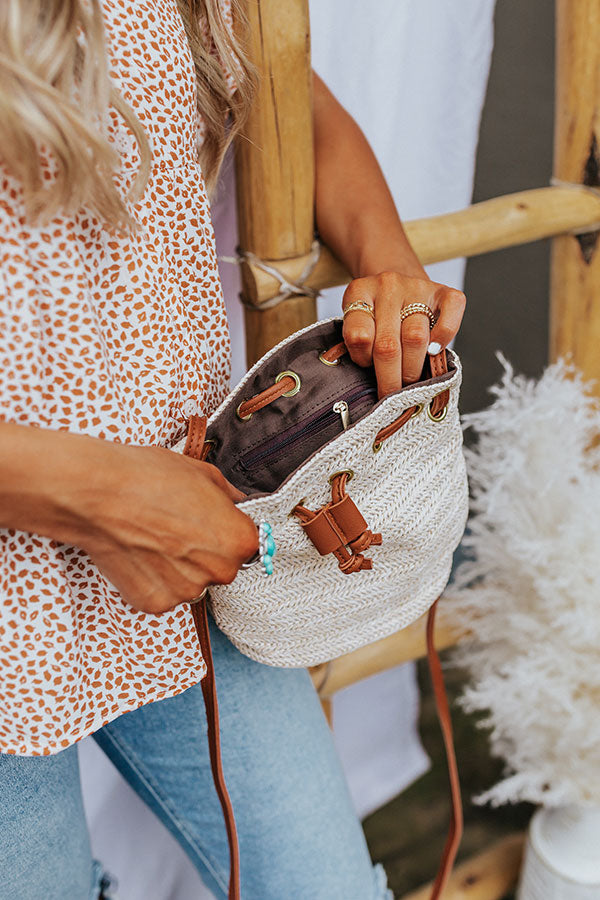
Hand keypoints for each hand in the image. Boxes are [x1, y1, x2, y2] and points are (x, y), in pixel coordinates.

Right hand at [0, 424, 257, 615]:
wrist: (98, 494)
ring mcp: (187, 592)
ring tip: (153, 539)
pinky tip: (138, 554)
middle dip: (205, 551)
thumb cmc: (150, 477)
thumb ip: (228, 495)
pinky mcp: (155, 603)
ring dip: (180, 568)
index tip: (209, 521)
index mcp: (239, 540)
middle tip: (175, 528)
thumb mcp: (202, 473)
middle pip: (221, 566)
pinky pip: (163, 593)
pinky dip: (153, 579)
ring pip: (192, 582)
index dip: (227, 530)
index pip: (249, 544)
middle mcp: (220, 572)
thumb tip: (239, 503)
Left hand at [341, 271, 465, 397]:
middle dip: (391, 378)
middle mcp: (387, 286)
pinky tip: (435, 351)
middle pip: (388, 344)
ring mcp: (416, 287)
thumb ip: (360, 345)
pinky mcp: (442, 290)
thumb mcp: (358, 321)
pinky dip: (444, 335)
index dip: (363, 360)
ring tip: (410, 382)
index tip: (368, 372)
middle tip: (392, 396)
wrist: (396, 279)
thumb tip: (370, 387)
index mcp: (359, 292)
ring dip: (413, 368)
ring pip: (416, 337)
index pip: (359, 337)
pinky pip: (451, 311)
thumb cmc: (376, 312)